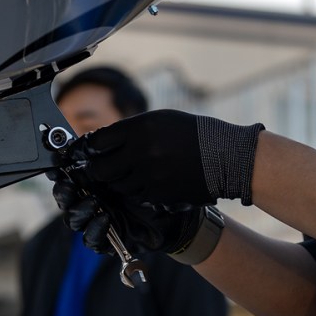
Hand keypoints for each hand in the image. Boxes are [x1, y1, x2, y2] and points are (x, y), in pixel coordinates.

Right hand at [50, 166, 204, 256]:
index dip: (59, 176)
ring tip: (93, 202)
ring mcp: (100, 219)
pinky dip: (95, 230)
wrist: (182, 206)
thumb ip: (113, 154)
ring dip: (79, 211)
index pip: (68, 178)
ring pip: (75, 220)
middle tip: (71, 187)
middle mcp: (94, 200)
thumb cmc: (161, 178)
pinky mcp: (110, 239)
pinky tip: (105, 218)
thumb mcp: (137, 159)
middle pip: (66, 200)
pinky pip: (93, 241)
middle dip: (65, 194)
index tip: (58, 170)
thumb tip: (88, 143)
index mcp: (96, 180)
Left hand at [68, 109, 263, 207]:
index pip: (98, 141)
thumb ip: (131, 130)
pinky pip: (135, 195)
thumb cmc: (193, 133)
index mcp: (140, 128)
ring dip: (117, 180)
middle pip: (101, 168)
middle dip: (96, 169)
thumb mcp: (160, 120)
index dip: (91, 147)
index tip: (90, 150)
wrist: (225, 157)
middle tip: (98, 168)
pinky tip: (146, 181)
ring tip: (129, 172)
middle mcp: (141, 152)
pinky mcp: (158, 195)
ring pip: (117, 184)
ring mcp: (149, 176)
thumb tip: (102, 140)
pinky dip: (135, 190)